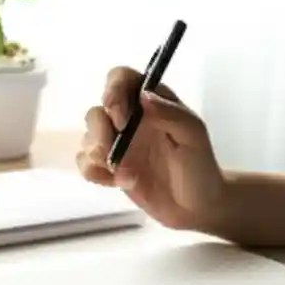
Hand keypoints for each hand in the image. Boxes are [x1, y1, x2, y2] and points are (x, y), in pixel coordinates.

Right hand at [75, 66, 225, 229]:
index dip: (113, 92)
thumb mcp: (194, 137)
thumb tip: (143, 96)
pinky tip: (118, 183)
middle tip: (114, 155)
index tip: (121, 119)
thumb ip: (171, 113)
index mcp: (149, 101)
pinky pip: (85, 163)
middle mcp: (128, 118)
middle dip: (100, 134)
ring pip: (87, 139)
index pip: (120, 78)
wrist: (196, 206)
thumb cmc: (200, 166)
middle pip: (95, 112)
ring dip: (99, 158)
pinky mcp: (108, 168)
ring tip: (127, 177)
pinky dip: (95, 174)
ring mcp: (116, 144)